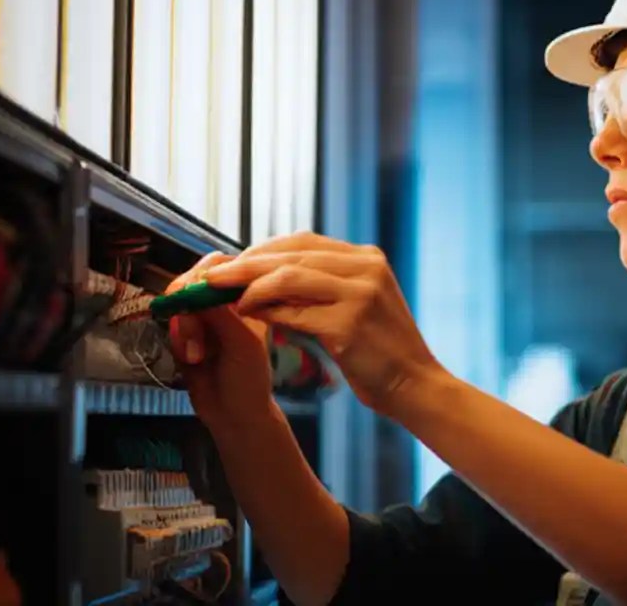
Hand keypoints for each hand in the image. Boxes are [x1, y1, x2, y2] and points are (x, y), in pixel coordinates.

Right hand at [166, 252, 277, 433]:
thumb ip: (221, 314)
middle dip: (188, 304)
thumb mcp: (241, 344)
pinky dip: (179, 341)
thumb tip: (198, 286)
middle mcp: (227, 301)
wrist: (233, 415)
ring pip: (179, 303)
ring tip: (198, 356)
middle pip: (194, 278)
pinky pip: (173, 325)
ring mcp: (205, 316)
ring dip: (185, 329)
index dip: (205, 274)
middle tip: (191, 331)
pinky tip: (193, 360)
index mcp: (250, 296)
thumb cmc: (249, 380)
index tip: (193, 290)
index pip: (225, 268)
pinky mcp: (188, 332)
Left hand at [203, 231, 444, 413]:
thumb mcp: (358, 304)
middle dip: (245, 263)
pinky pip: (294, 312)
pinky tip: (249, 316)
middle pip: (291, 254)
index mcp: (368, 258)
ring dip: (249, 285)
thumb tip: (268, 277)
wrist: (415, 385)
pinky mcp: (350, 323)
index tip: (233, 263)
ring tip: (222, 295)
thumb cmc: (381, 351)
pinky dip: (266, 311)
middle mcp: (366, 268)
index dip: (262, 250)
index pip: (303, 241)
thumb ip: (324, 285)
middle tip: (212, 275)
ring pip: (289, 276)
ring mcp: (360, 294)